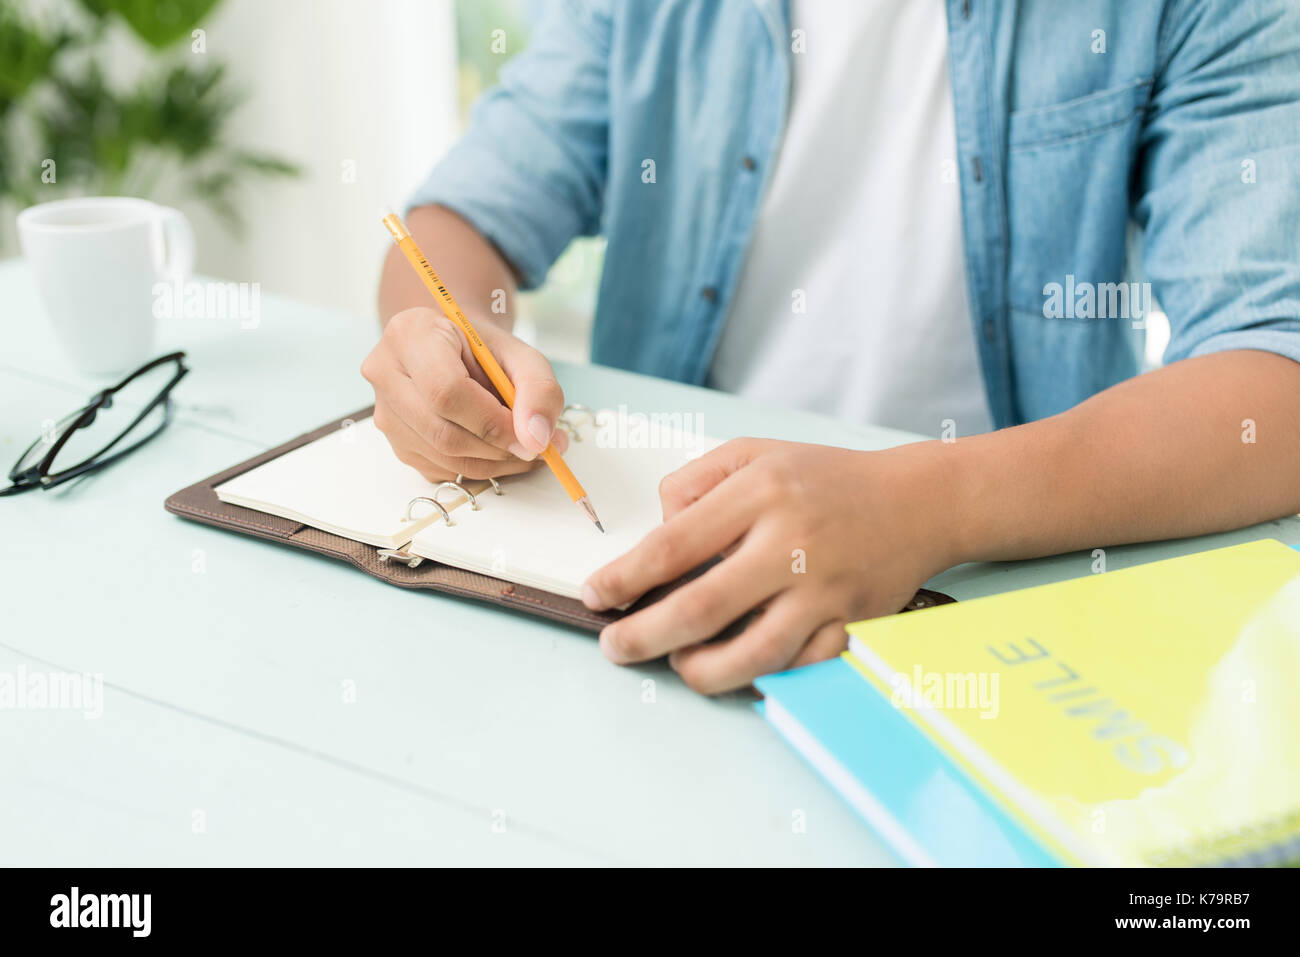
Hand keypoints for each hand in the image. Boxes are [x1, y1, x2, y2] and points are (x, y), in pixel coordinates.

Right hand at [361, 306, 567, 480]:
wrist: (455, 350)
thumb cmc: (485, 350)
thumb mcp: (522, 355)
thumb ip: (540, 390)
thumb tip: (538, 439)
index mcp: (410, 334)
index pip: (447, 392)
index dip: (493, 423)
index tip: (532, 437)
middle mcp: (385, 373)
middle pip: (442, 432)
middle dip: (497, 448)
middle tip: (536, 448)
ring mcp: (385, 411)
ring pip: (442, 457)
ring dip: (493, 463)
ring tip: (524, 448)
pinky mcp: (395, 442)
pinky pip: (440, 470)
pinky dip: (478, 468)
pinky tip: (498, 451)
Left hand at [580, 438, 957, 693]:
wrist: (918, 501)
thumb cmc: (825, 478)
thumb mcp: (754, 454)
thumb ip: (695, 483)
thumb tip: (655, 532)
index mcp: (760, 494)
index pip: (673, 545)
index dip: (624, 578)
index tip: (597, 595)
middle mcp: (791, 542)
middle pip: (701, 607)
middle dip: (644, 636)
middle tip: (615, 646)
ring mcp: (823, 589)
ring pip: (751, 652)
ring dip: (700, 670)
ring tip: (675, 664)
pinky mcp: (850, 622)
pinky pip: (798, 666)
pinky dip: (761, 676)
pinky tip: (735, 669)